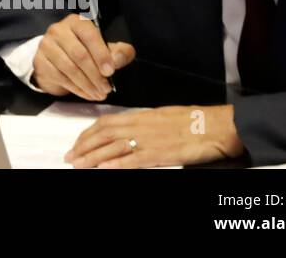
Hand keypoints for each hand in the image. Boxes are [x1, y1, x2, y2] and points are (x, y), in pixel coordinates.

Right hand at [32, 13, 135, 100]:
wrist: (58, 60)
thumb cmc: (86, 51)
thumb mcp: (107, 49)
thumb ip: (119, 52)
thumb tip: (117, 60)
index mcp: (76, 22)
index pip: (89, 35)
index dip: (101, 54)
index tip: (110, 72)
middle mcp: (58, 30)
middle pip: (79, 54)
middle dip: (95, 75)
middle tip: (106, 89)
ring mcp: (46, 45)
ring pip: (69, 68)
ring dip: (87, 85)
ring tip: (99, 94)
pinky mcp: (40, 62)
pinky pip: (60, 78)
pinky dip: (76, 89)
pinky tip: (87, 94)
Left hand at [65, 104, 244, 167]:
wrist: (215, 125)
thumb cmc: (191, 120)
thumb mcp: (160, 116)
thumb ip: (141, 123)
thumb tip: (127, 130)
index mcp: (140, 116)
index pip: (105, 123)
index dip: (88, 134)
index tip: (77, 143)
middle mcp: (140, 126)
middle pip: (104, 135)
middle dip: (84, 146)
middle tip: (70, 157)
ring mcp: (149, 140)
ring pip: (113, 147)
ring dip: (93, 157)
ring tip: (78, 164)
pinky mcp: (160, 153)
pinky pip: (134, 159)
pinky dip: (117, 164)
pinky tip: (104, 168)